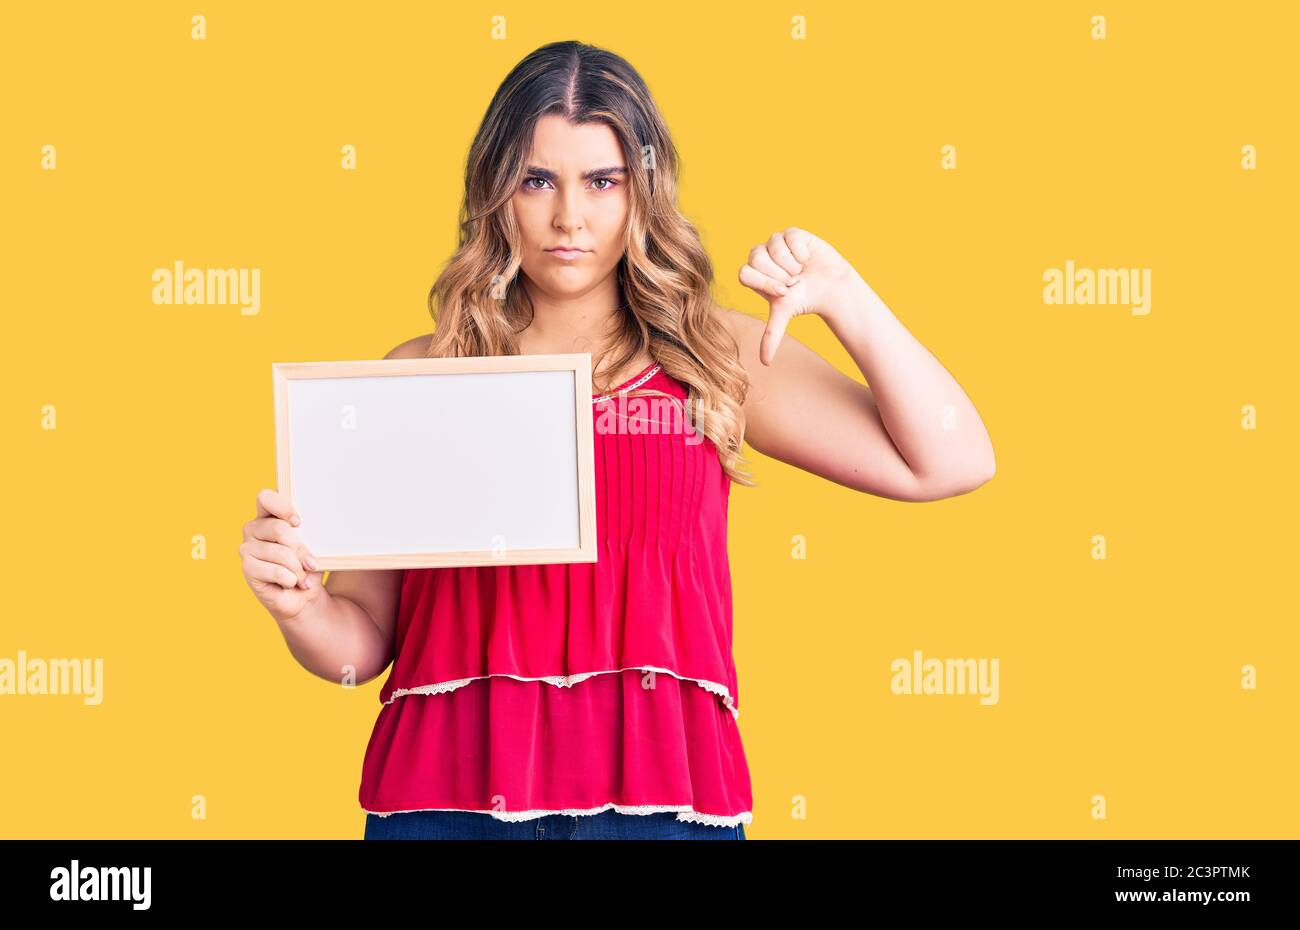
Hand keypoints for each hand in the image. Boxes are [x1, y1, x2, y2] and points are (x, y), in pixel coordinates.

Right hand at [240, 488, 324, 623]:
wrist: (304, 596)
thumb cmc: (307, 566)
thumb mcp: (312, 546)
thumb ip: (308, 533)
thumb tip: (313, 526)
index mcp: (268, 516)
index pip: (265, 498)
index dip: (282, 508)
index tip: (299, 522)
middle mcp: (253, 529)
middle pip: (279, 528)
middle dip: (300, 549)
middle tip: (311, 563)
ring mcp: (247, 548)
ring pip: (280, 553)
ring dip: (298, 569)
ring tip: (302, 577)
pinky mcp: (247, 568)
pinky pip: (276, 571)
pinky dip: (290, 580)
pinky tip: (290, 583)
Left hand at [737, 226, 860, 364]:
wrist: (831, 287)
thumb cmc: (804, 299)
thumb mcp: (785, 315)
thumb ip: (771, 335)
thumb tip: (765, 363)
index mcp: (753, 274)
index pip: (744, 273)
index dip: (764, 282)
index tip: (783, 292)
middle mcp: (761, 257)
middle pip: (755, 258)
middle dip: (779, 274)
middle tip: (794, 282)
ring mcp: (775, 243)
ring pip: (772, 246)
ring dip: (790, 263)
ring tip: (801, 271)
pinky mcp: (791, 234)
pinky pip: (788, 237)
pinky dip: (799, 251)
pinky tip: (806, 259)